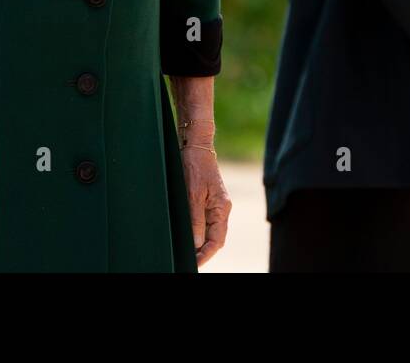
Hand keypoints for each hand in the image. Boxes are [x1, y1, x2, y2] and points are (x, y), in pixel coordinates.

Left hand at [179, 130, 230, 267]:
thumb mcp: (193, 195)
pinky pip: (205, 222)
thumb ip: (196, 219)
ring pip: (210, 231)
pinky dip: (198, 232)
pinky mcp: (207, 200)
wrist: (195, 145)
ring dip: (200, 244)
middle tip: (188, 262)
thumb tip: (197, 243)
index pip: (217, 240)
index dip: (206, 254)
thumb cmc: (195, 167)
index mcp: (222, 208)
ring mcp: (215, 204)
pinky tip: (188, 236)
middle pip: (215, 238)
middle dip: (203, 252)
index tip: (195, 264)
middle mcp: (221, 209)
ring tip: (187, 254)